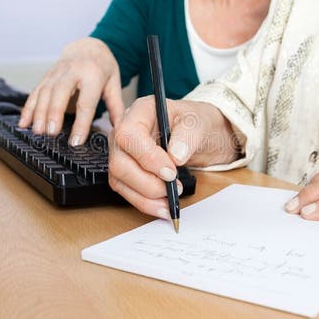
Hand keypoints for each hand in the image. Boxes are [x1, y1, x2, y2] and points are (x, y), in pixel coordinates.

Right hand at [18, 38, 123, 143]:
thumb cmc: (103, 67)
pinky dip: (28, 107)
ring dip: (38, 113)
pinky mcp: (46, 75)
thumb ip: (116, 107)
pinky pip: (35, 91)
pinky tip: (24, 122)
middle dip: (53, 114)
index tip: (76, 141)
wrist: (88, 46)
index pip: (86, 102)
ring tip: (37, 132)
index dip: (81, 124)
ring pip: (45, 92)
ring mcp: (57, 72)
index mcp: (93, 75)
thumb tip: (120, 128)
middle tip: (51, 133)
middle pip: (60, 94)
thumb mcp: (114, 83)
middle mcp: (73, 71)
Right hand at [109, 97, 238, 217]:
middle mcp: (125, 131)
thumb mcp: (199, 122)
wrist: (199, 135)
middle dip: (147, 182)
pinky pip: (126, 190)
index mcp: (140, 112)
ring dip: (145, 197)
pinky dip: (144, 202)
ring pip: (119, 180)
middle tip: (173, 187)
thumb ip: (189, 135)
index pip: (128, 135)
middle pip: (119, 162)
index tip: (170, 171)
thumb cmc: (195, 123)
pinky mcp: (126, 170)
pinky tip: (162, 206)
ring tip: (170, 202)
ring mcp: (122, 151)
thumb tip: (175, 156)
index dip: (146, 157)